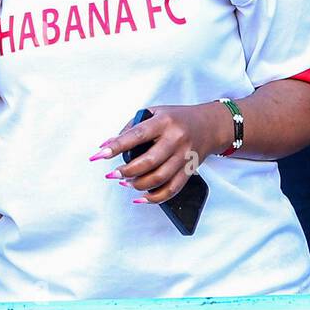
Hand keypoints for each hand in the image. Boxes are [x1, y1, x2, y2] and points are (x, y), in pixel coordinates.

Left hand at [92, 103, 231, 203]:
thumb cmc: (177, 118)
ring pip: (159, 178)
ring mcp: (184, 156)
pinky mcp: (189, 170)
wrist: (210, 125)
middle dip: (127, 171)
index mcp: (164, 122)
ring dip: (138, 184)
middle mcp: (176, 139)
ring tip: (125, 182)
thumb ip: (133, 126)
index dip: (117, 146)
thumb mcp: (156, 112)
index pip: (137, 135)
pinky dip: (154, 198)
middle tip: (113, 174)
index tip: (100, 154)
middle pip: (149, 161)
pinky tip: (140, 197)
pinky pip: (172, 189)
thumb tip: (110, 144)